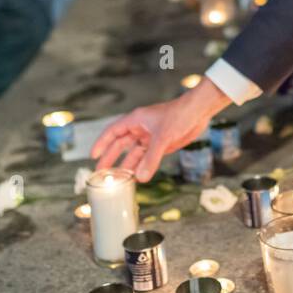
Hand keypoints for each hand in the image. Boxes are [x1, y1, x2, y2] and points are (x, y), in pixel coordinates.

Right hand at [91, 80, 229, 181]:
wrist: (199, 112)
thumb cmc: (179, 115)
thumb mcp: (163, 138)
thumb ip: (151, 159)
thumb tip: (140, 178)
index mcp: (135, 120)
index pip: (112, 132)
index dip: (102, 143)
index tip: (93, 156)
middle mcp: (141, 128)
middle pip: (121, 145)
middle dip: (111, 159)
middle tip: (101, 174)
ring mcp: (151, 137)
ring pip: (134, 153)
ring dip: (127, 165)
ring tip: (118, 180)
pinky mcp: (161, 144)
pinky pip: (147, 157)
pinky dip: (142, 167)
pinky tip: (137, 177)